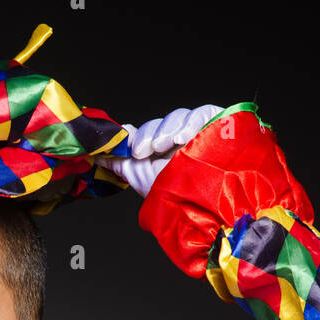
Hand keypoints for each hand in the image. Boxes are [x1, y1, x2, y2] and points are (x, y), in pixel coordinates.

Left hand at [95, 105, 223, 197]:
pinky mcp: (220, 123)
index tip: (130, 150)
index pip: (147, 132)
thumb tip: (98, 152)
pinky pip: (202, 113)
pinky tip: (183, 139)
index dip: (136, 136)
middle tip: (142, 152)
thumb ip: (119, 162)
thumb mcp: (139, 177)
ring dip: (165, 131)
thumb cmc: (176, 196)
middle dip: (148, 135)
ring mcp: (201, 131)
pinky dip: (190, 123)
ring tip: (163, 147)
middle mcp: (181, 140)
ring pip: (178, 116)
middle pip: (160, 124)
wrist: (204, 207)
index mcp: (163, 151)